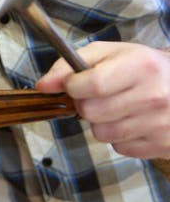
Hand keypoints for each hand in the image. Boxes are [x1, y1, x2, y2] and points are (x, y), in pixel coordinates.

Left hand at [37, 41, 169, 158]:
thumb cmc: (142, 66)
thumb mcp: (109, 53)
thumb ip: (70, 64)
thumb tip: (43, 85)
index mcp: (141, 66)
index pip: (93, 84)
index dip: (73, 86)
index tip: (73, 83)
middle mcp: (154, 96)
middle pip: (92, 112)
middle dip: (85, 104)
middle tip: (98, 95)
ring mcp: (159, 124)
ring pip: (102, 134)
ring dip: (101, 122)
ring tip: (117, 107)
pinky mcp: (162, 146)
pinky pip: (120, 148)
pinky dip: (119, 137)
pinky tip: (131, 121)